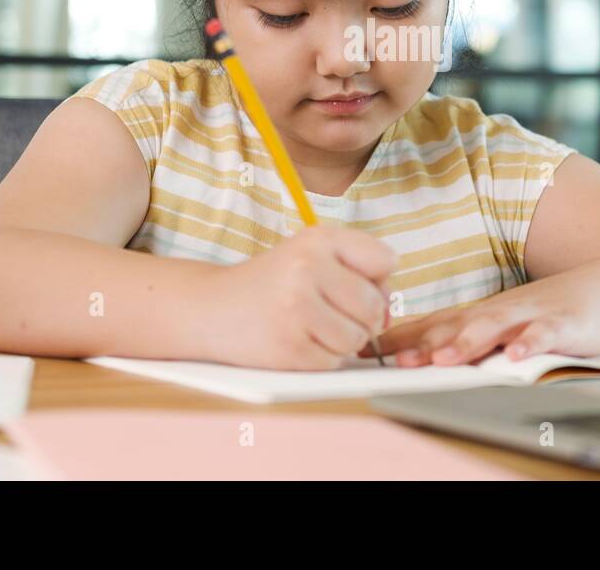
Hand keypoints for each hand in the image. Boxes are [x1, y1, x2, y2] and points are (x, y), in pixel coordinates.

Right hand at [202, 223, 394, 369]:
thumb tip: (388, 315)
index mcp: (319, 238)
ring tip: (313, 326)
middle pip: (374, 307)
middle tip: (332, 312)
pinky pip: (333, 361)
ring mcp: (297, 307)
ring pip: (357, 339)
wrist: (212, 308)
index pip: (385, 261)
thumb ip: (358, 272)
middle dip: (362, 318)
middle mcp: (307, 267)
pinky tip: (298, 340)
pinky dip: (322, 358)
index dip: (376, 280)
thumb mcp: (311, 254)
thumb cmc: (273, 282)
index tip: (352, 283)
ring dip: (343, 341)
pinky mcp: (288, 346)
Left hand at [360, 261, 599, 365]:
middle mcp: (499, 312)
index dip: (401, 338)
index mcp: (480, 315)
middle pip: (457, 327)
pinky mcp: (563, 325)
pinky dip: (530, 345)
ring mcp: (530, 316)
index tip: (366, 348)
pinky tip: (517, 357)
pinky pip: (545, 335)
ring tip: (445, 359)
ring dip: (468, 343)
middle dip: (425, 344)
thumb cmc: (544, 312)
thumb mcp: (496, 324)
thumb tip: (404, 352)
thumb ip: (457, 337)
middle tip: (396, 360)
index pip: (433, 325)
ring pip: (495, 328)